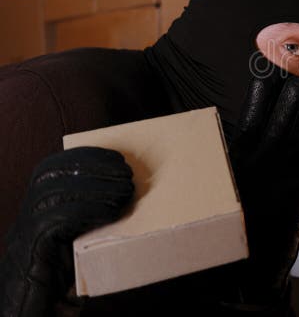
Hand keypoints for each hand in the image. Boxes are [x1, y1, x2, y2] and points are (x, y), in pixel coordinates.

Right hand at [0, 147, 133, 316]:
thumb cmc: (59, 290)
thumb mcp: (77, 250)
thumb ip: (90, 225)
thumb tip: (127, 198)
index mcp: (34, 216)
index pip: (50, 172)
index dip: (83, 159)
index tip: (117, 157)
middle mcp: (23, 222)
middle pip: (51, 177)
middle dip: (92, 168)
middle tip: (127, 172)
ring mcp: (22, 237)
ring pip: (53, 195)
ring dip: (96, 186)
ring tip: (126, 189)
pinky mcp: (29, 253)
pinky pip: (54, 221)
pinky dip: (86, 210)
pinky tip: (112, 211)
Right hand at [221, 75, 298, 310]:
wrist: (239, 275)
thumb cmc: (230, 226)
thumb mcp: (222, 186)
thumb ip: (229, 159)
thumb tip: (239, 134)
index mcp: (238, 155)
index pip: (254, 110)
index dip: (264, 88)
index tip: (270, 68)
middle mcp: (262, 160)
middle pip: (282, 114)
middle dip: (292, 91)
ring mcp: (284, 175)